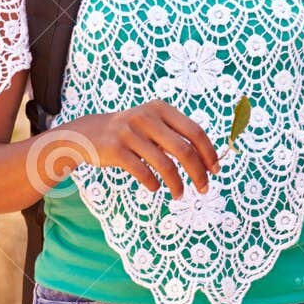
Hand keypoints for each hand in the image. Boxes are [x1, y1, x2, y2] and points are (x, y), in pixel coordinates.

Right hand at [53, 100, 220, 199]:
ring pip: (165, 165)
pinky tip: (155, 187)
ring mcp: (130, 133)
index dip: (209, 153)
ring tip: (180, 194)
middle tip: (204, 189)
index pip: (195, 132)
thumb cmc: (130, 132)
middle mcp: (147, 117)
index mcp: (160, 108)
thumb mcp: (152, 123)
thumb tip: (208, 160)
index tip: (215, 170)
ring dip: (177, 184)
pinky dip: (153, 184)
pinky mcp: (116, 149)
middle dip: (199, 173)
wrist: (88, 133)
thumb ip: (176, 135)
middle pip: (185, 150)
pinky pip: (144, 172)